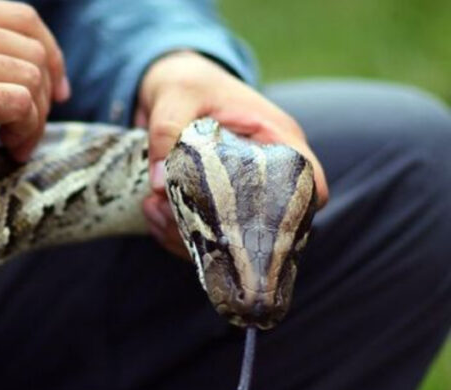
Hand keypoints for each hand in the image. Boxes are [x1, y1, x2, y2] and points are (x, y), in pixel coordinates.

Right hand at [0, 0, 69, 212]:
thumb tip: (40, 64)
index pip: (24, 19)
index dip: (52, 55)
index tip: (56, 92)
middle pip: (34, 51)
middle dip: (44, 96)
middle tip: (29, 129)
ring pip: (31, 78)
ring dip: (35, 119)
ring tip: (16, 143)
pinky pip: (19, 104)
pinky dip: (25, 131)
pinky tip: (10, 148)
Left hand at [135, 51, 327, 257]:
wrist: (169, 85)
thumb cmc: (186, 82)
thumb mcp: (176, 95)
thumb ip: (167, 130)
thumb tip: (160, 185)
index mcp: (275, 137)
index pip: (309, 183)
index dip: (296, 212)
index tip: (253, 226)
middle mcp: (263, 170)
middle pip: (266, 223)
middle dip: (220, 234)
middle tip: (174, 217)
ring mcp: (238, 190)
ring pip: (230, 236)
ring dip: (189, 236)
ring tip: (154, 211)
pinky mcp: (212, 203)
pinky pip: (203, 233)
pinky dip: (175, 234)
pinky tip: (151, 215)